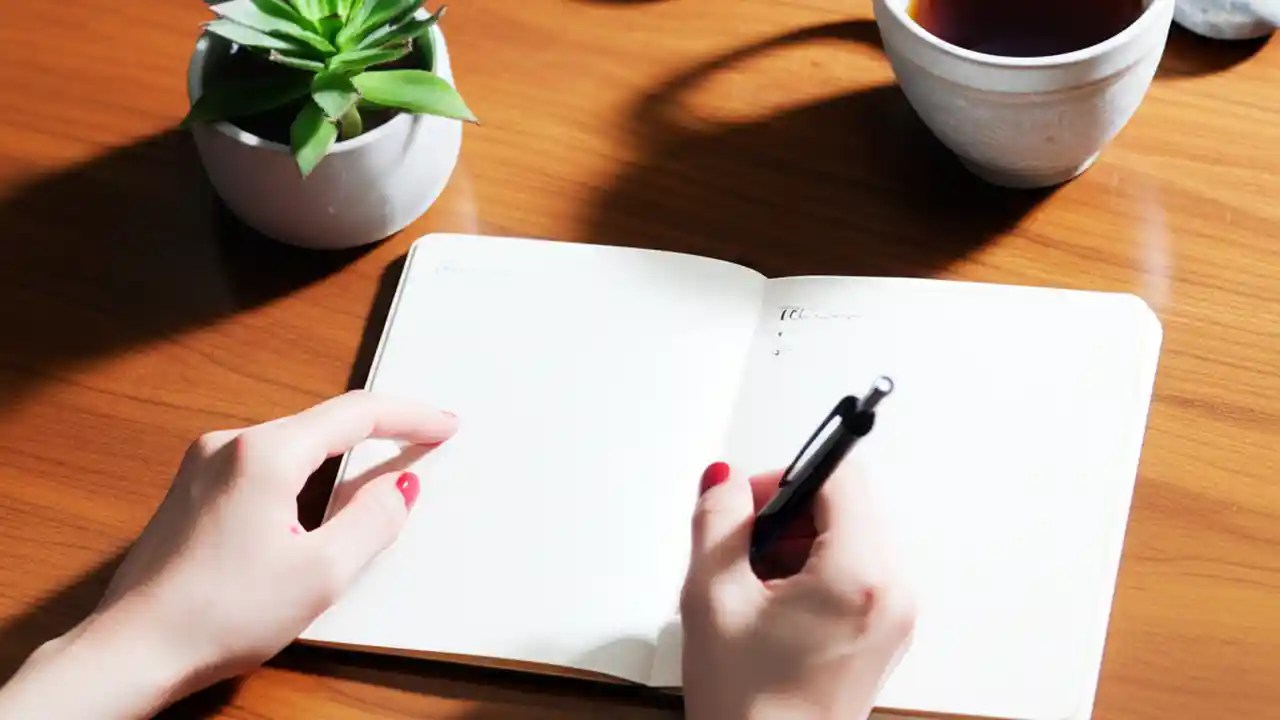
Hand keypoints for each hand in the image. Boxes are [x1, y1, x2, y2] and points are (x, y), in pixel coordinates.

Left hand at [0, 390, 456, 718]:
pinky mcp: (192, 488)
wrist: (133, 649)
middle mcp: (230, 444)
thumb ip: (374, 519)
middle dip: (377, 434)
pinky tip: (316, 504)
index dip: (410, 417)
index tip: (446, 426)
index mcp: (266, 453)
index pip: (357, 413)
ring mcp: (204, 463)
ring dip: (338, 457)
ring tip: (377, 477)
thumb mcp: (322, 573)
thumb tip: (401, 484)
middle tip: (423, 444)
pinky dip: (304, 473)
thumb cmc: (221, 615)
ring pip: (293, 444)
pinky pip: (264, 463)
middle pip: (323, 423)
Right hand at [680, 461, 915, 719]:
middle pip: (846, 507)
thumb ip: (716, 519)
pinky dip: (811, 575)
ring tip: (753, 592)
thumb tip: (724, 480)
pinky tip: (772, 611)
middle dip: (785, 517)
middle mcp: (893, 591)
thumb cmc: (751, 707)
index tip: (749, 499)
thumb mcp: (712, 597)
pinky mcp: (884, 633)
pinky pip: (852, 574)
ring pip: (847, 540)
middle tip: (739, 553)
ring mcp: (894, 615)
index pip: (842, 476)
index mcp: (860, 575)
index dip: (785, 476)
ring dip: (794, 547)